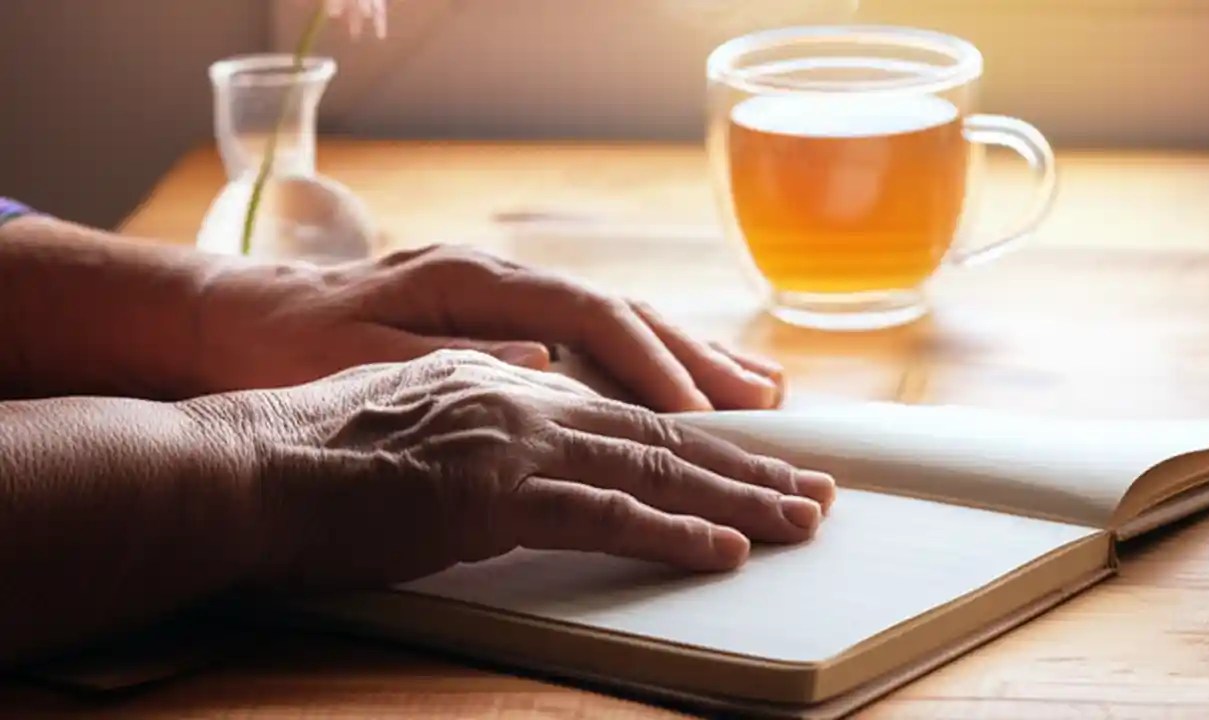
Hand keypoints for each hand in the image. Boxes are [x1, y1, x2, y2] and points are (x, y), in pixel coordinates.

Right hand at [186, 351, 833, 588]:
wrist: (249, 465)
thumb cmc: (317, 450)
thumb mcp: (413, 408)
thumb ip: (481, 403)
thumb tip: (528, 408)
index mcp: (509, 378)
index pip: (628, 408)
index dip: (702, 436)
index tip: (757, 458)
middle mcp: (526, 397)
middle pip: (661, 433)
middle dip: (749, 465)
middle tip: (815, 492)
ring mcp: (513, 443)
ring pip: (652, 467)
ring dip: (737, 498)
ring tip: (799, 522)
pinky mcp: (492, 496)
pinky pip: (604, 514)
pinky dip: (672, 533)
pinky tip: (724, 550)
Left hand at [193, 245, 782, 411]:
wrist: (240, 320)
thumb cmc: (292, 345)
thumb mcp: (357, 357)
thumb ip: (449, 358)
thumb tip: (542, 363)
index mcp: (471, 283)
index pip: (585, 318)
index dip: (648, 365)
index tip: (695, 415)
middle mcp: (503, 282)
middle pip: (623, 316)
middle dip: (698, 362)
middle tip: (767, 408)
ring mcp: (510, 300)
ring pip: (621, 325)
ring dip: (692, 359)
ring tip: (761, 392)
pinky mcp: (507, 325)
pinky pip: (596, 342)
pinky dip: (650, 365)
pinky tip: (690, 387)